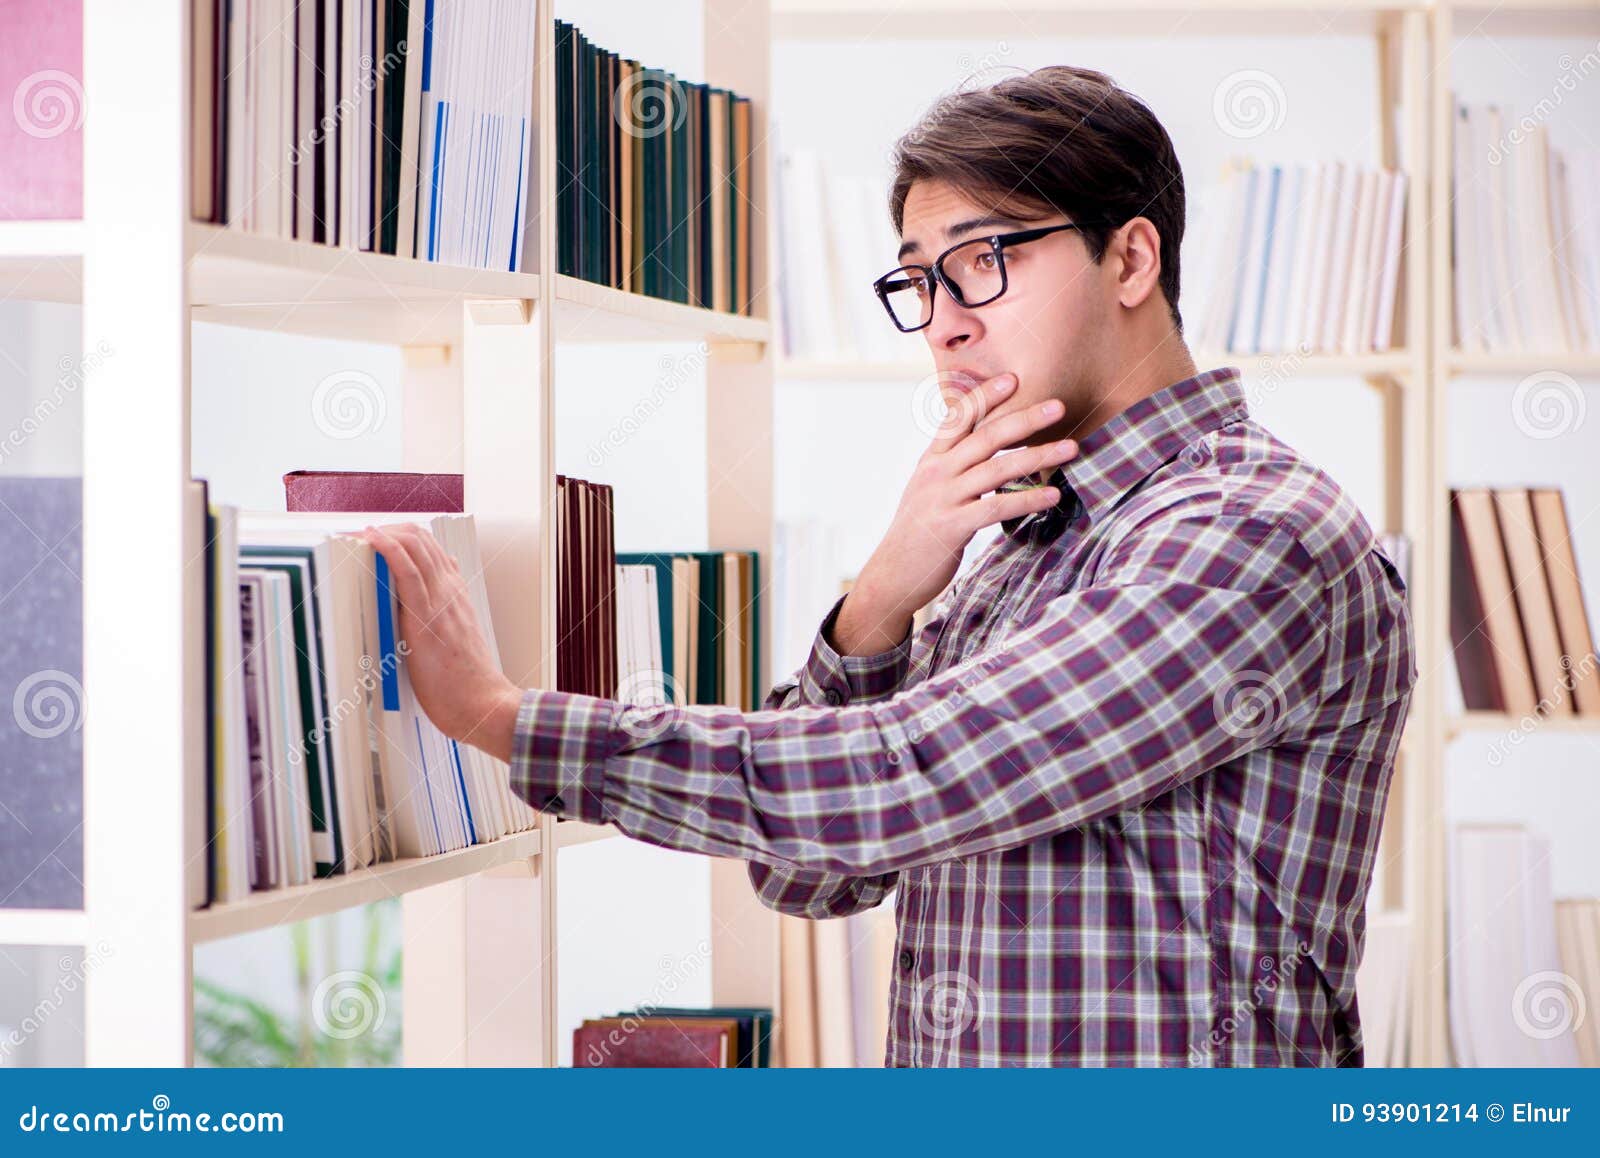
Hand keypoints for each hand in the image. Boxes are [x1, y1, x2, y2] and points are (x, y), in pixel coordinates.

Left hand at [357, 523, 521, 763]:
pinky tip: (372, 539)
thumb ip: (444, 615)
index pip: (429, 547)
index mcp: (456, 594)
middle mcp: (450, 589)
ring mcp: (441, 599)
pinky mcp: (428, 615)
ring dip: (382, 532)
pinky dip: (388, 548)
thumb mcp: (455, 639)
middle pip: (420, 538)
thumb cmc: (465, 682)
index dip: (400, 535)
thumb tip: (427, 599)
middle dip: (386, 528)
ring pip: (415, 545)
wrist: (482, 703)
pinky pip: (408, 570)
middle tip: (356, 534)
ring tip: (356, 534)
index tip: (374, 537)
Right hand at [832, 373, 1077, 655]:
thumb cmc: (918, 533)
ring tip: (1071, 448)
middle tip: (1059, 405)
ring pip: (996, 469)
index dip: (985, 396)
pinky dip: (1028, 499)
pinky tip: (1053, 496)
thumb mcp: (929, 491)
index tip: (1013, 378)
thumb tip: (983, 451)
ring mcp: (943, 498)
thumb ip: (952, 468)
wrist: (891, 574)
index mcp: (932, 460)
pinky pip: (997, 507)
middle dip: (1025, 418)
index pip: (959, 418)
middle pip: (986, 437)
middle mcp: (936, 473)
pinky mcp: (952, 526)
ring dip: (1038, 456)